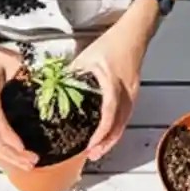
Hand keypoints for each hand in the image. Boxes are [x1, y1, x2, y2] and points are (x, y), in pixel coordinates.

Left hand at [72, 15, 148, 160]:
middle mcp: (127, 93)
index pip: (109, 114)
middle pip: (119, 124)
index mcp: (113, 83)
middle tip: (93, 156)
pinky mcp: (133, 93)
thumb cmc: (112, 43)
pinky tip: (108, 134)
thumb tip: (55, 89)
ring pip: (124, 122)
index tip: (91, 144)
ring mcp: (133, 94)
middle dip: (106, 143)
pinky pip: (126, 115)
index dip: (101, 132)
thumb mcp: (86, 57)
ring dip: (112, 138)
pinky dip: (116, 128)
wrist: (134, 34)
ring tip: (99, 150)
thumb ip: (72, 75)